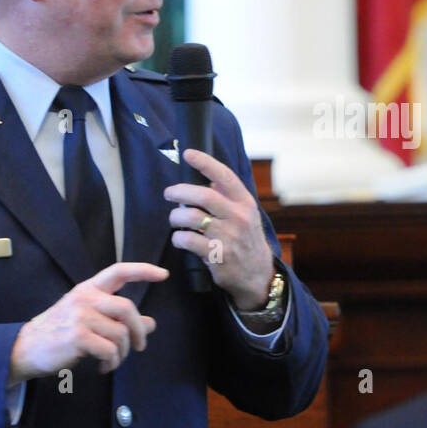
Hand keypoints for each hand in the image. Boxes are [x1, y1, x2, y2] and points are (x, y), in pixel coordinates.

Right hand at [9, 262, 167, 383]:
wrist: (25, 348)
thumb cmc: (59, 333)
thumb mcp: (88, 319)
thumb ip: (118, 319)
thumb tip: (151, 324)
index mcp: (88, 289)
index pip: (119, 271)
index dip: (143, 271)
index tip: (163, 275)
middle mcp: (85, 298)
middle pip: (127, 309)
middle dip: (139, 331)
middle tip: (140, 346)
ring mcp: (80, 316)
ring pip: (120, 334)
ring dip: (122, 353)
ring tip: (112, 360)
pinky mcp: (77, 337)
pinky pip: (110, 351)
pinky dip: (112, 363)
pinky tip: (103, 366)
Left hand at [164, 148, 273, 309]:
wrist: (257, 274)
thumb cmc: (245, 239)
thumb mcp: (246, 214)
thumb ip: (228, 196)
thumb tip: (207, 176)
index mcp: (245, 203)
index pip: (225, 176)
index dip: (205, 162)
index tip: (188, 153)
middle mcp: (239, 217)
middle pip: (203, 195)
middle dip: (179, 191)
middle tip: (169, 193)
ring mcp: (229, 237)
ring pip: (191, 217)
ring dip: (175, 217)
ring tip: (174, 220)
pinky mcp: (217, 255)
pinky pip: (188, 240)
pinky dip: (178, 238)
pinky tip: (180, 239)